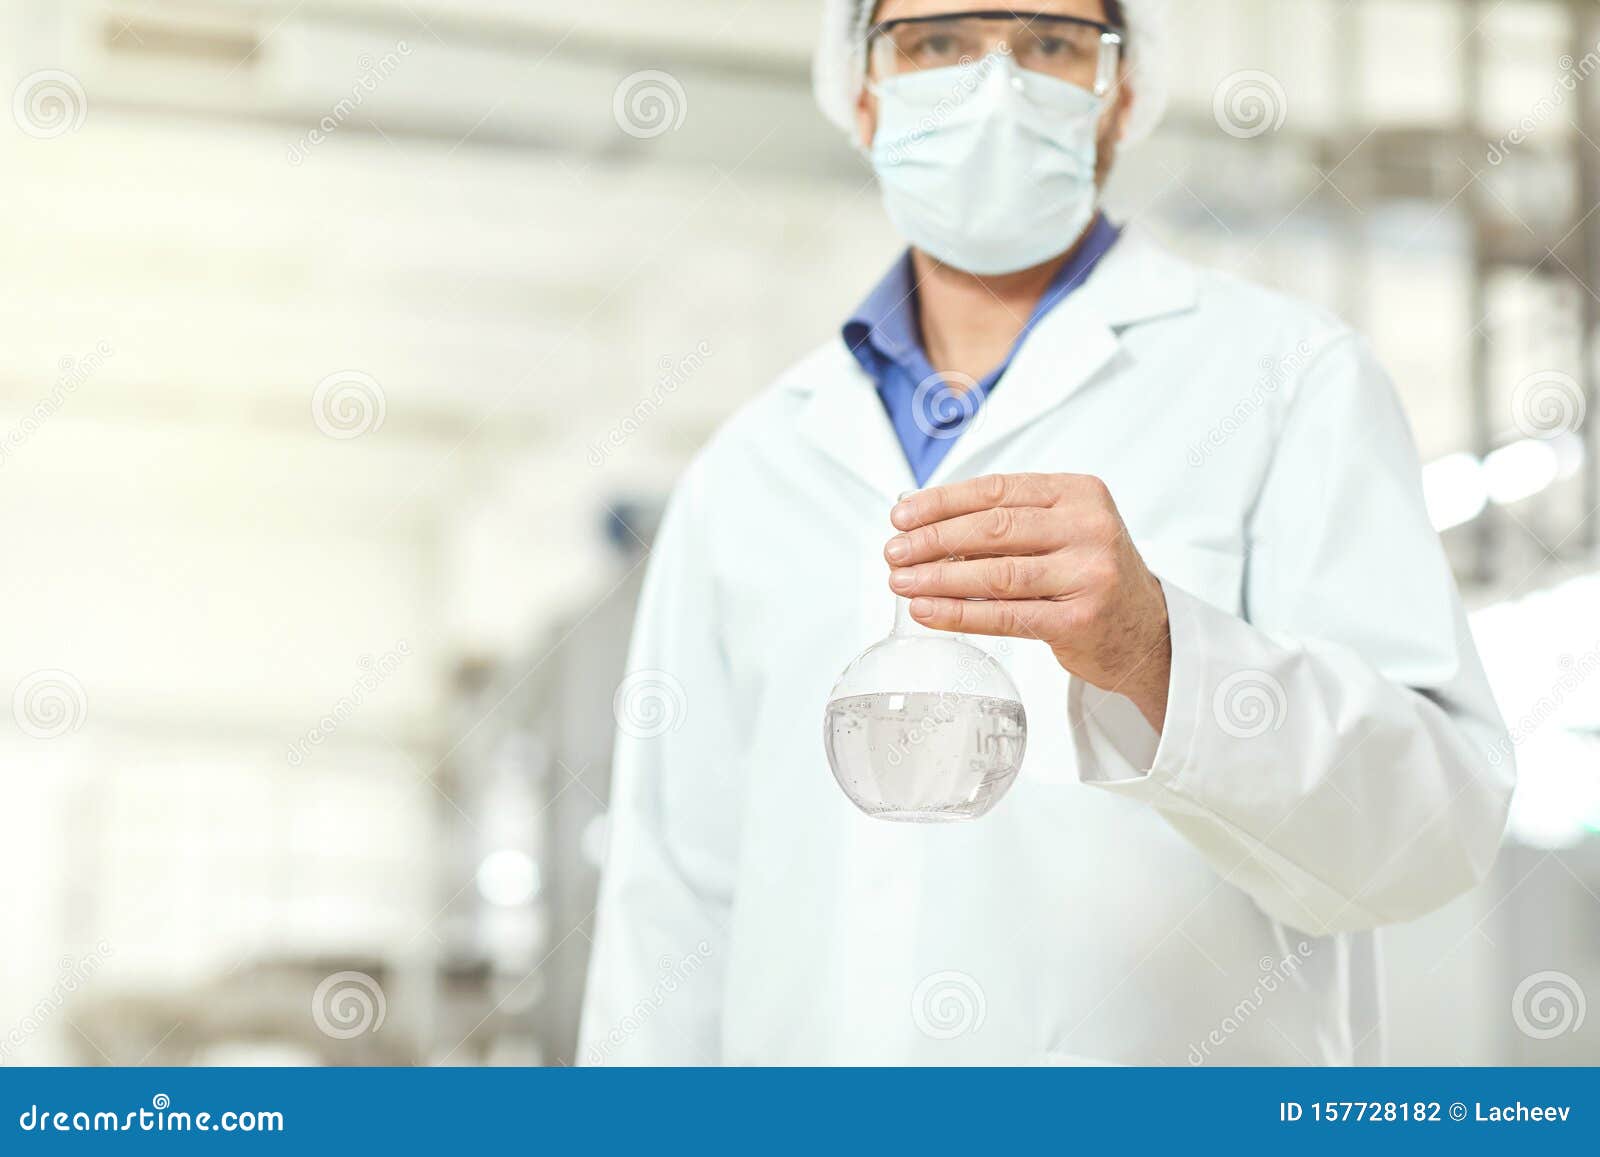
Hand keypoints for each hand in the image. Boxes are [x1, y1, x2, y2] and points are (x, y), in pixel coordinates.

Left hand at [884, 473, 1172, 731]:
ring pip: (995, 572)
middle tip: (895, 551)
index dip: (942, 501)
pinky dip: (959, 612)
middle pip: (992, 527)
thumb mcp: (1062, 532)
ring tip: (902, 582)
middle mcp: (1089, 527)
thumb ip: (1009, 523)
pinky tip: (928, 610)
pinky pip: (1005, 615)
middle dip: (932, 539)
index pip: (997, 489)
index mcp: (1079, 493)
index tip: (903, 515)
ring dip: (938, 577)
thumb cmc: (1091, 577)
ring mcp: (1088, 573)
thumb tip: (926, 526)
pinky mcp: (1079, 619)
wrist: (1144, 632)